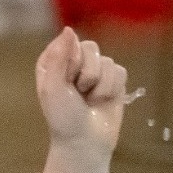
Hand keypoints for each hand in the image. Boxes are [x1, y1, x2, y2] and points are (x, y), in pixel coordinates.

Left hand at [36, 28, 127, 163]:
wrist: (85, 143)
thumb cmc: (63, 118)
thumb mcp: (52, 88)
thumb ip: (58, 57)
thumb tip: (69, 29)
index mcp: (53, 61)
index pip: (70, 42)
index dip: (72, 62)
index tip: (67, 81)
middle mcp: (73, 62)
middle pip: (91, 48)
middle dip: (88, 74)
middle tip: (79, 93)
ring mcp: (94, 71)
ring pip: (107, 61)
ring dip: (100, 86)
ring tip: (90, 101)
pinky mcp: (112, 81)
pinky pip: (120, 71)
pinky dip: (112, 89)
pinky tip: (103, 102)